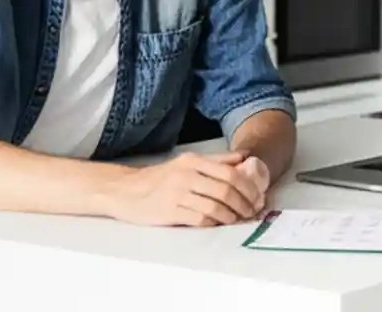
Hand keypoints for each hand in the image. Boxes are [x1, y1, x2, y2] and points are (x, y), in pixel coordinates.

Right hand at [97, 151, 265, 226]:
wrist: (125, 191)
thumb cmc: (159, 178)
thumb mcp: (186, 162)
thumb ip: (215, 160)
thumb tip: (243, 157)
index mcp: (193, 161)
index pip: (230, 173)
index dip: (248, 187)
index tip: (257, 197)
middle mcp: (186, 175)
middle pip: (226, 191)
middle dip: (244, 204)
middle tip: (252, 211)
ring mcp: (177, 194)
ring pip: (215, 207)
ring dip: (232, 216)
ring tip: (238, 219)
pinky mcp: (170, 212)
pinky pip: (200, 219)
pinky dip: (214, 223)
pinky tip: (219, 223)